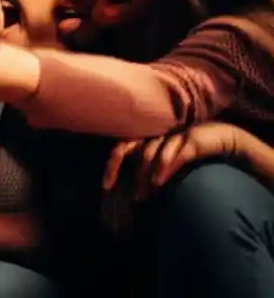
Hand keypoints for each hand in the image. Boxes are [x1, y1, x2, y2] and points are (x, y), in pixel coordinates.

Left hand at [104, 122, 245, 199]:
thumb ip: (154, 169)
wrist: (223, 138)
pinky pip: (172, 155)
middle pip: (127, 147)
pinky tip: (159, 183)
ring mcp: (171, 135)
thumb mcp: (170, 159)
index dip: (111, 165)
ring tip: (143, 195)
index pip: (121, 147)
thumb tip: (142, 191)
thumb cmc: (192, 151)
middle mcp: (156, 134)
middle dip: (115, 167)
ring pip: (148, 154)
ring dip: (144, 176)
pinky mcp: (189, 141)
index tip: (106, 186)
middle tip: (111, 188)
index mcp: (148, 137)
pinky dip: (164, 170)